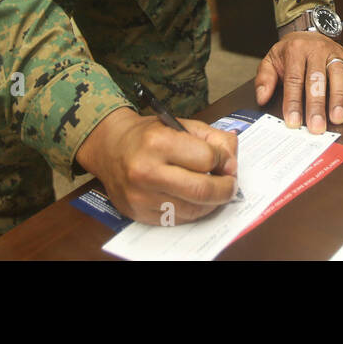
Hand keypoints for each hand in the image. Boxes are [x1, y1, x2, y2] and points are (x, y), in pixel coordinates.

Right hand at [76, 107, 237, 223]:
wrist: (110, 148)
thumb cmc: (148, 134)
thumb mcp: (181, 124)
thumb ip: (213, 139)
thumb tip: (232, 162)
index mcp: (158, 142)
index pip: (206, 159)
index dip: (224, 161)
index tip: (228, 162)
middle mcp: (146, 171)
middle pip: (201, 190)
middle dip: (225, 189)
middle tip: (230, 184)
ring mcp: (141, 196)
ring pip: (192, 210)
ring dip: (211, 203)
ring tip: (214, 191)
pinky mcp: (138, 213)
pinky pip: (177, 219)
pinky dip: (192, 211)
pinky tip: (194, 199)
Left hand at [255, 32, 342, 133]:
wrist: (305, 32)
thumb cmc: (289, 52)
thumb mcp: (270, 60)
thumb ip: (264, 78)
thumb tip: (262, 98)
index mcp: (296, 50)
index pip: (294, 79)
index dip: (293, 101)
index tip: (293, 121)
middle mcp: (317, 50)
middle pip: (317, 78)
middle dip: (316, 104)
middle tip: (316, 126)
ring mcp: (336, 52)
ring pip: (339, 74)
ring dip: (339, 98)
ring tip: (336, 118)